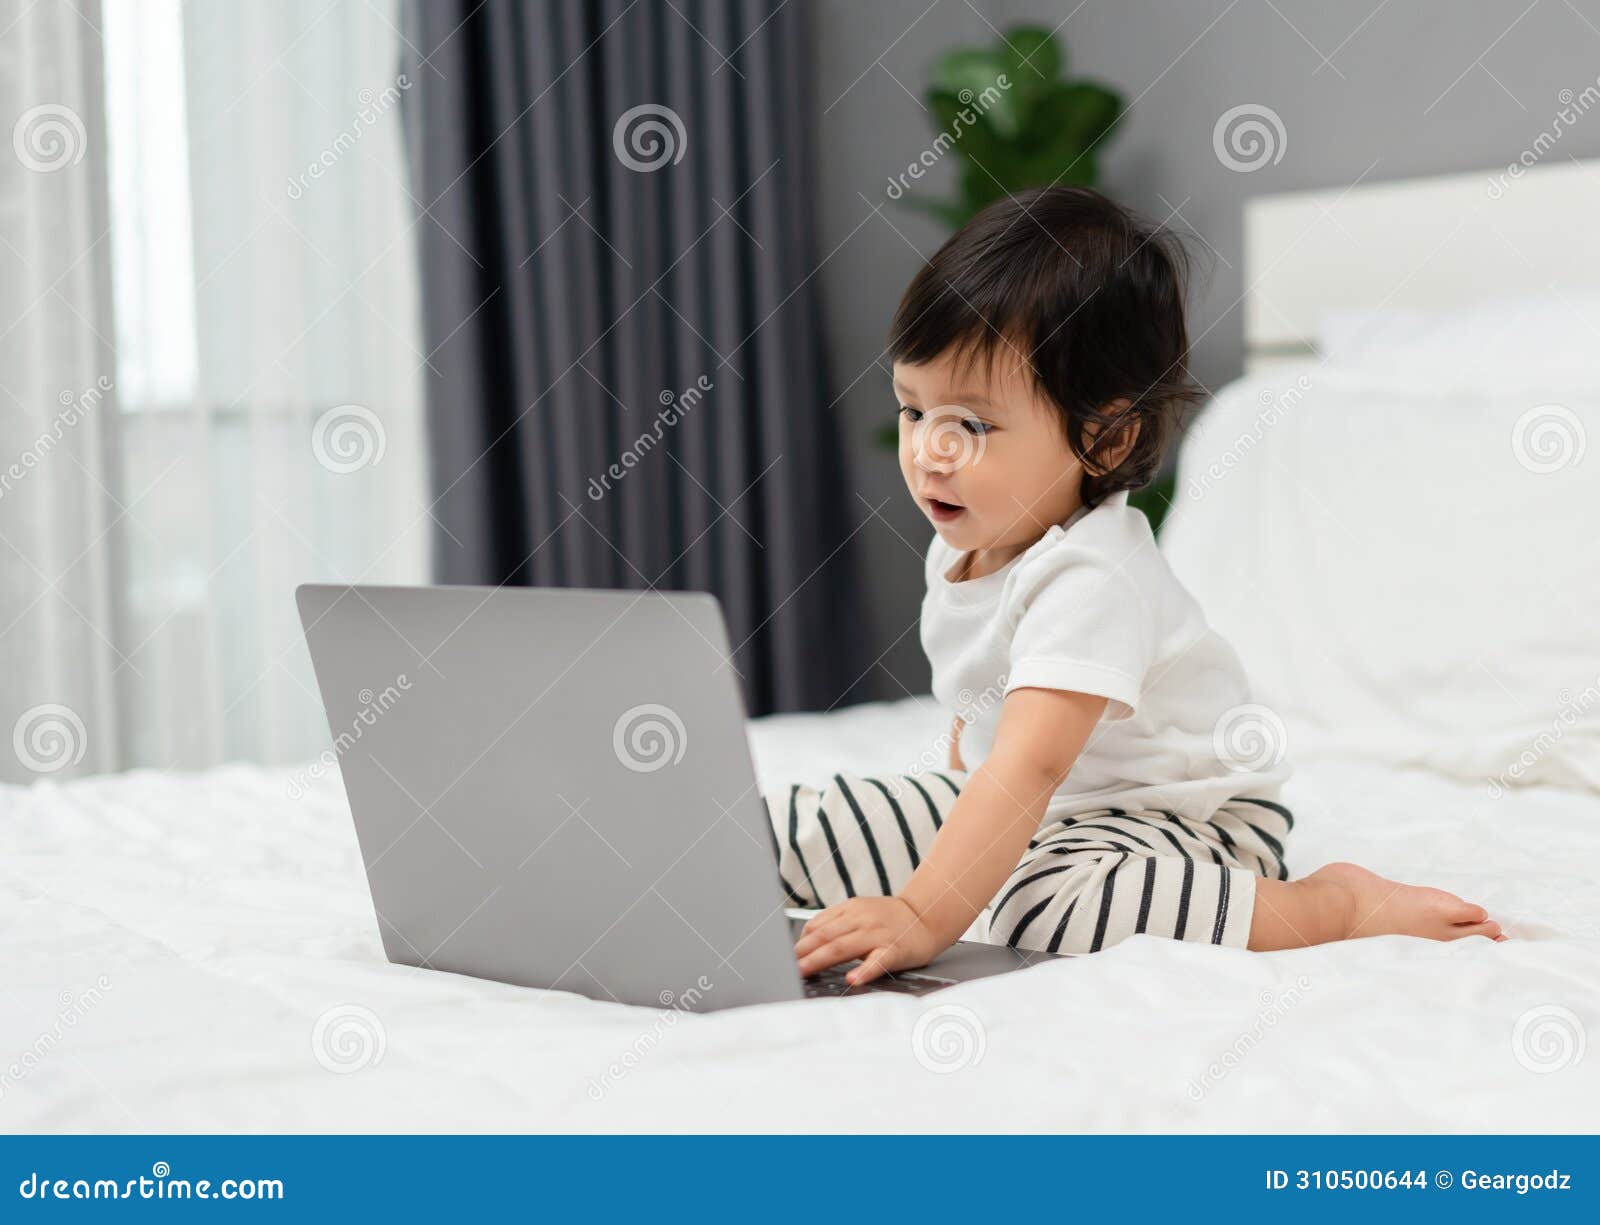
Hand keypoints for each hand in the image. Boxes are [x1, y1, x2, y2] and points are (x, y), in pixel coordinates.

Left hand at [793, 896, 948, 986]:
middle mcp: (862, 919)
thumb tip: (804, 941)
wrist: (925, 917)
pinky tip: (852, 979)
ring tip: (805, 971)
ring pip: (843, 946)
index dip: (799, 942)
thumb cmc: (888, 919)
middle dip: (804, 953)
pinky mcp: (895, 949)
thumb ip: (834, 924)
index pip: (818, 926)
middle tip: (787, 967)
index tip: (784, 957)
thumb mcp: (859, 913)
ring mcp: (878, 934)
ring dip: (820, 960)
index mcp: (851, 909)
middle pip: (826, 937)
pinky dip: (864, 970)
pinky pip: (878, 960)